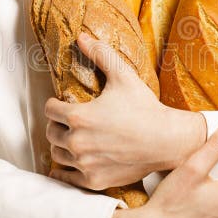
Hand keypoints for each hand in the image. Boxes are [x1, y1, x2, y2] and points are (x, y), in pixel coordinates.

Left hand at [46, 32, 204, 190]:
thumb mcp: (124, 76)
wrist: (168, 141)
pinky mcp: (94, 180)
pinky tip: (75, 161)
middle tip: (70, 122)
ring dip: (62, 146)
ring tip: (75, 139)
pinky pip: (67, 178)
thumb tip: (82, 37)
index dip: (56, 105)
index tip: (63, 104)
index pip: (49, 110)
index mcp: (78, 116)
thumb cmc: (145, 108)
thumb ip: (101, 54)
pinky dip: (67, 171)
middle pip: (51, 133)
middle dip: (58, 125)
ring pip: (57, 155)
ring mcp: (84, 164)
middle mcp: (76, 142)